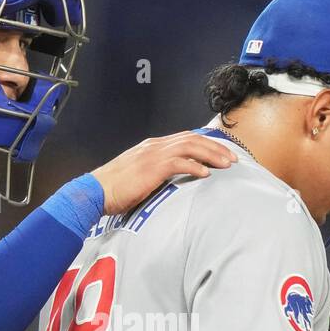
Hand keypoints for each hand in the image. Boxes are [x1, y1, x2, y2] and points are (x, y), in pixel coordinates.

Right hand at [92, 132, 235, 214]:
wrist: (95, 192)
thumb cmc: (115, 190)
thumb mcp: (139, 176)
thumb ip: (156, 174)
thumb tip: (173, 182)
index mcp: (152, 146)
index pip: (185, 138)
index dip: (207, 144)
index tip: (223, 153)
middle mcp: (154, 146)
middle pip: (192, 139)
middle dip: (216, 147)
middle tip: (234, 158)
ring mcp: (152, 155)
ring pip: (190, 147)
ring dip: (211, 154)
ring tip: (227, 164)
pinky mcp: (151, 167)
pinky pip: (178, 163)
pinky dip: (194, 166)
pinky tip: (206, 174)